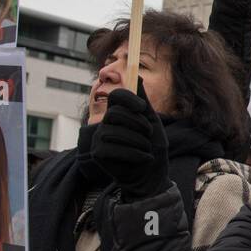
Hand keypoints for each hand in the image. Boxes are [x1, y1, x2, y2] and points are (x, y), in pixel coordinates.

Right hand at [91, 83, 168, 199]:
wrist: (152, 175)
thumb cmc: (152, 147)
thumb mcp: (152, 122)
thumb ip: (143, 101)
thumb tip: (137, 75)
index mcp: (120, 113)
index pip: (116, 96)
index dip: (128, 98)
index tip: (142, 108)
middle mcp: (106, 123)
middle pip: (116, 113)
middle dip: (138, 124)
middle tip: (148, 136)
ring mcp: (100, 138)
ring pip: (116, 132)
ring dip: (139, 141)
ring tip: (147, 149)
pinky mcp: (98, 153)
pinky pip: (113, 148)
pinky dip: (134, 154)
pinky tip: (144, 158)